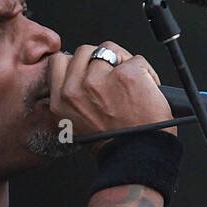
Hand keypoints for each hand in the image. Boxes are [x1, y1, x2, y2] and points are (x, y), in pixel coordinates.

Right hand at [47, 42, 174, 154]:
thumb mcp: (76, 126)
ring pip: (110, 49)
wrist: (137, 157)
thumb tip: (78, 76)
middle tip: (114, 79)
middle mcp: (75, 89)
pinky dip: (146, 73)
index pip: (59, 61)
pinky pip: (136, 59)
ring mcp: (99, 81)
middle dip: (101, 59)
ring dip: (123, 61)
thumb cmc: (113, 145)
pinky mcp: (126, 75)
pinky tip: (148, 90)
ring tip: (131, 84)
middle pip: (85, 51)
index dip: (77, 63)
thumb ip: (73, 99)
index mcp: (61, 102)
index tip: (89, 70)